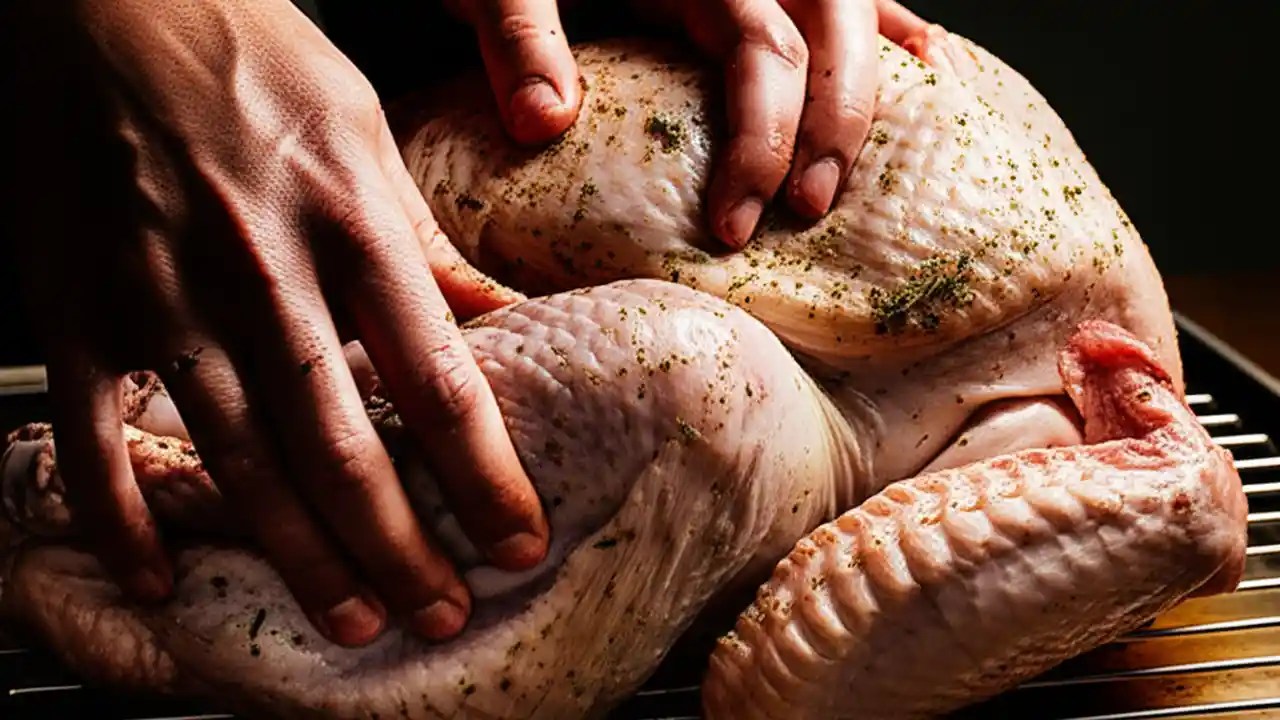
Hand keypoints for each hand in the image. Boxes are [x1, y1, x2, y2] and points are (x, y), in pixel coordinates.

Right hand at [5, 0, 547, 646]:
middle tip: (441, 614)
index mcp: (350, 221)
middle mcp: (262, 267)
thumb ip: (424, 240)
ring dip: (300, 553)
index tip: (518, 539)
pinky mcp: (76, 308)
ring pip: (240, 456)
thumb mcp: (366, 131)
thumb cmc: (250, 58)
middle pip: (343, 442)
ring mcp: (161, 294)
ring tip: (350, 620)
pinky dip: (124, 515)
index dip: (483, 475)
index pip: (437, 380)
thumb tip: (495, 321)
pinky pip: (96, 434)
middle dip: (400, 546)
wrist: (105, 0)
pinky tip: (163, 576)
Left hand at [449, 0, 932, 247]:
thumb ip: (518, 35)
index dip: (761, 140)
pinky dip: (887, 25)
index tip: (734, 227)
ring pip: (853, 8)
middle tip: (808, 211)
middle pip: (831, 26)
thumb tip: (544, 122)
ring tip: (864, 162)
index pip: (759, 47)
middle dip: (832, 127)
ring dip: (866, 88)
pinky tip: (927, 59)